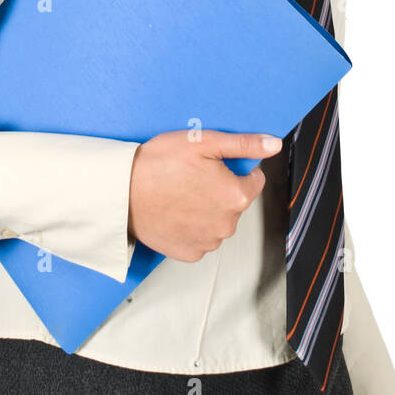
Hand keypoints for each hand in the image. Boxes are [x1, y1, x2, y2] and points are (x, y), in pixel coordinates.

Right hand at [127, 129, 283, 260]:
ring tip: (180, 193)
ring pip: (218, 221)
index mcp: (235, 196)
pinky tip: (175, 211)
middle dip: (219, 189)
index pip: (253, 181)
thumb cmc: (158, 164)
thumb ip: (243, 144)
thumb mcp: (203, 142)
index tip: (213, 165)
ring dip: (206, 209)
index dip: (234, 169)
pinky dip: (192, 227)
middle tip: (192, 177)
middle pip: (235, 202)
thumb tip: (273, 144)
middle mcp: (226, 224)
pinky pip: (200, 238)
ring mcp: (208, 242)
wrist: (121, 193)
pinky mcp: (189, 253)